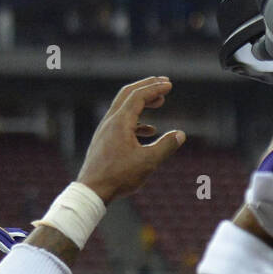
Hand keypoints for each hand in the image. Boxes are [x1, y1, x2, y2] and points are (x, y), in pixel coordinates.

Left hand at [77, 77, 185, 204]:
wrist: (92, 191)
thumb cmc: (118, 177)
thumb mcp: (148, 162)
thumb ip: (166, 146)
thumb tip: (180, 134)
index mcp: (120, 122)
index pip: (138, 96)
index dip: (155, 88)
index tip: (169, 85)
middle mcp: (110, 121)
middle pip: (128, 94)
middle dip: (147, 86)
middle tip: (164, 82)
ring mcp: (105, 130)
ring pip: (124, 107)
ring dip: (142, 102)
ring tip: (159, 103)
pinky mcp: (104, 140)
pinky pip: (122, 122)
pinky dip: (137, 119)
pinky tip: (149, 130)